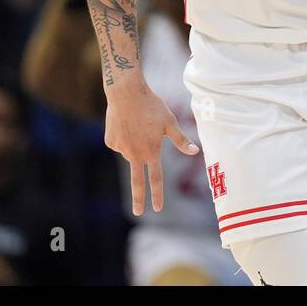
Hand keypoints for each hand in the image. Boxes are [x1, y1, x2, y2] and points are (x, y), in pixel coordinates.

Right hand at [104, 85, 199, 214]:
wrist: (125, 93)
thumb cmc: (152, 106)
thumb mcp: (170, 122)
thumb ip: (181, 140)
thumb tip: (196, 152)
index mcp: (151, 151)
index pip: (155, 178)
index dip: (157, 194)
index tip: (157, 209)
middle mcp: (134, 154)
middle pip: (136, 181)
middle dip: (138, 198)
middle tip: (138, 212)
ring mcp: (120, 148)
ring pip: (131, 151)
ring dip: (136, 143)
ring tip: (140, 122)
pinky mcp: (110, 141)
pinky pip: (121, 142)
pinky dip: (125, 136)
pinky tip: (128, 122)